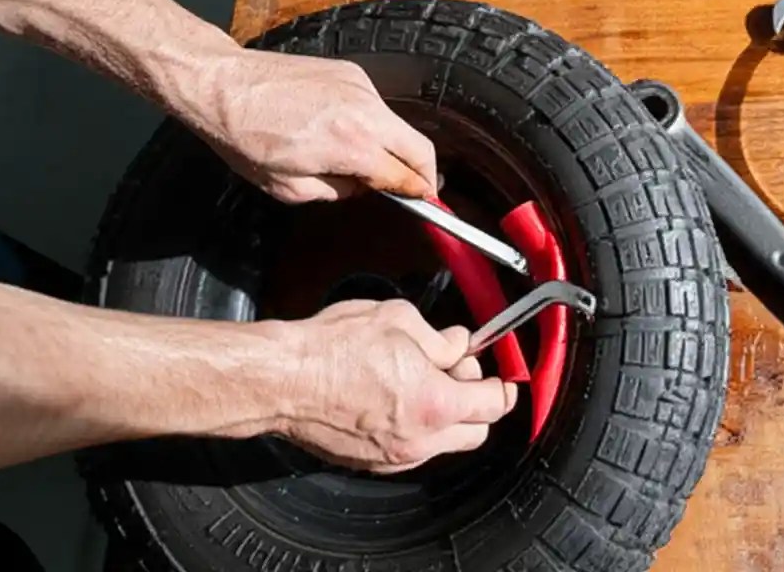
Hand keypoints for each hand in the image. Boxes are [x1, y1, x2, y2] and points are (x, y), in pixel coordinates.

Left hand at [175, 47, 436, 202]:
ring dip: (393, 146)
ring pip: (397, 124)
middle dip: (425, 171)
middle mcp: (364, 112)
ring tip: (366, 160)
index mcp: (351, 146)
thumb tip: (361, 187)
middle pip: (419, 146)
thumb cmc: (245, 137)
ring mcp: (360, 87)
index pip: (404, 175)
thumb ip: (337, 191)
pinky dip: (371, 123)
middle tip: (420, 188)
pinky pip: (375, 106)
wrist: (222, 85)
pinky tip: (344, 130)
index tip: (425, 202)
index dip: (417, 194)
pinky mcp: (351, 72)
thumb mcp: (289, 188)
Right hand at [274, 299, 517, 472]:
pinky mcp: (368, 463)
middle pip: (475, 433)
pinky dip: (414, 428)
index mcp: (436, 405)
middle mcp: (419, 441)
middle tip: (456, 371)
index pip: (494, 405)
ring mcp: (392, 458)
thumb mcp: (399, 321)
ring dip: (444, 417)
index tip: (499, 373)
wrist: (281, 380)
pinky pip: (409, 449)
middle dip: (476, 403)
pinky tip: (393, 397)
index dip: (502, 384)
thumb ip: (440, 338)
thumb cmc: (332, 349)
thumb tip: (457, 344)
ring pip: (442, 444)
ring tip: (418, 380)